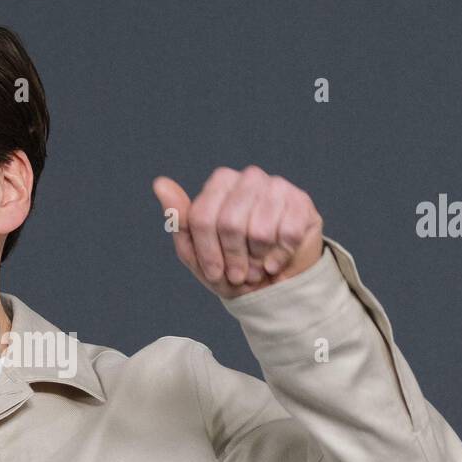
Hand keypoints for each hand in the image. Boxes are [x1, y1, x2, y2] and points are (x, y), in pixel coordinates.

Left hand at [153, 165, 324, 298]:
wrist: (272, 283)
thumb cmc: (230, 264)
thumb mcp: (197, 250)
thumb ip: (181, 219)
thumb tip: (160, 183)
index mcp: (220, 183)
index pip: (203, 217)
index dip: (208, 252)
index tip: (215, 273)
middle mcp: (249, 178)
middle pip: (230, 223)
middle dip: (233, 259)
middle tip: (240, 274)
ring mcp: (278, 187)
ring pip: (259, 231)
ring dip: (257, 260)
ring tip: (257, 267)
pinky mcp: (302, 203)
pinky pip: (287, 234)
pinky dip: (279, 258)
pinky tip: (275, 262)